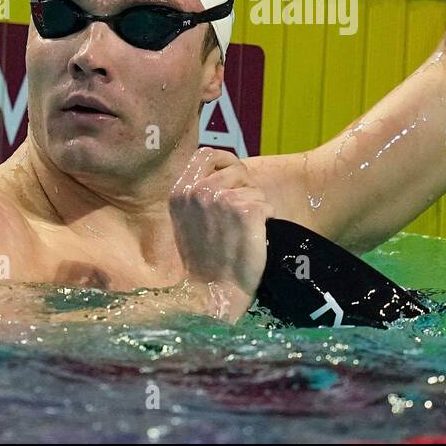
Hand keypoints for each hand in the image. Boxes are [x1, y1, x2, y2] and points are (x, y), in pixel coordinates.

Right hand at [169, 147, 270, 320]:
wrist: (214, 292)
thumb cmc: (204, 260)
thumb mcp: (186, 220)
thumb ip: (196, 194)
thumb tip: (218, 171)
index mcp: (180, 191)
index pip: (207, 154)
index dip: (225, 164)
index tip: (232, 182)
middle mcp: (198, 191)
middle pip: (235, 169)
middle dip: (243, 188)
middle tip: (239, 215)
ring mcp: (222, 200)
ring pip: (253, 188)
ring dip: (254, 204)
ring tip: (243, 229)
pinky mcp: (246, 211)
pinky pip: (266, 204)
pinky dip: (266, 218)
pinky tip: (254, 237)